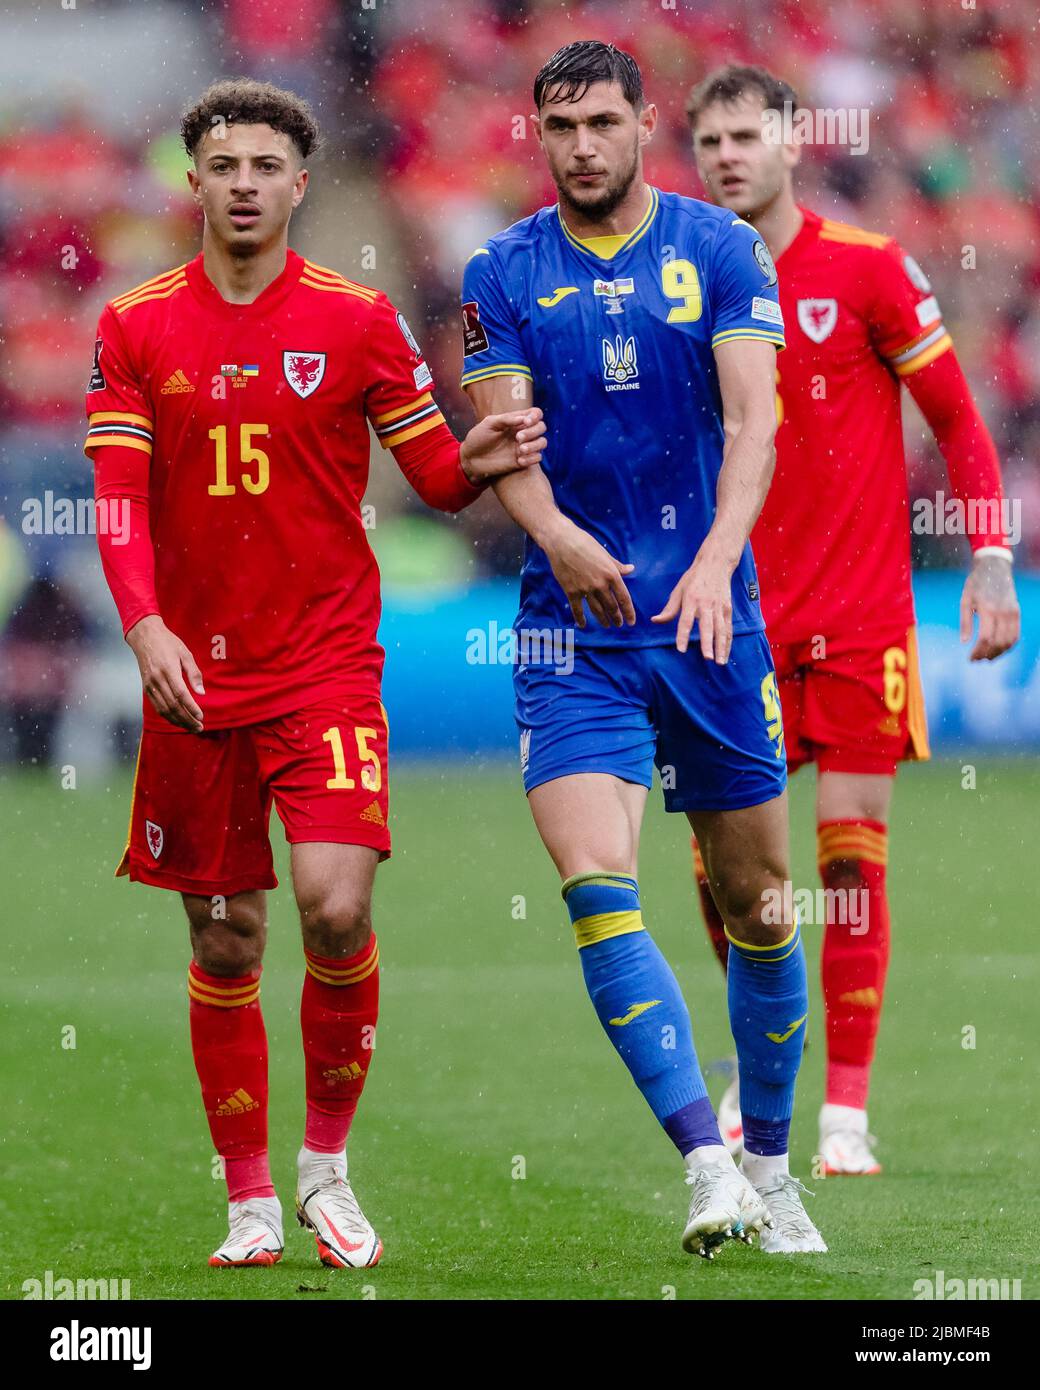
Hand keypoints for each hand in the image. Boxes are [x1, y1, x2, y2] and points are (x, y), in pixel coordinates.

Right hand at [126, 614, 205, 730]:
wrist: (145, 637)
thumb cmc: (168, 643)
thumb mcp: (185, 654)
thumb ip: (194, 673)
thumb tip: (201, 693)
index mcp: (168, 670)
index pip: (181, 694)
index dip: (191, 707)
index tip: (201, 716)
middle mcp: (157, 679)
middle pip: (172, 705)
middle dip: (186, 719)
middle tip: (199, 728)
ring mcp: (150, 685)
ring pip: (164, 708)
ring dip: (178, 721)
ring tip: (191, 727)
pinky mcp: (146, 687)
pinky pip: (157, 706)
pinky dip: (167, 716)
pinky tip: (177, 720)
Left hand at [460, 408, 546, 483]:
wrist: (470, 459)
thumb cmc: (478, 438)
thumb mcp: (489, 423)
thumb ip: (506, 419)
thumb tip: (524, 418)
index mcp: (515, 421)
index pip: (535, 414)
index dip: (535, 416)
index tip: (526, 422)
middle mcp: (522, 432)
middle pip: (541, 427)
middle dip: (533, 431)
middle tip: (518, 438)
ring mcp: (523, 447)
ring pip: (542, 443)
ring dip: (535, 445)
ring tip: (520, 450)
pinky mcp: (522, 461)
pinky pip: (537, 458)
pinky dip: (532, 458)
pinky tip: (519, 460)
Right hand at [540, 515, 634, 627]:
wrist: (562, 541)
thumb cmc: (584, 543)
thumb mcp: (605, 554)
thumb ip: (617, 565)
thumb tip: (631, 569)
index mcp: (611, 574)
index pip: (624, 598)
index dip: (628, 612)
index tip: (631, 621)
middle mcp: (600, 585)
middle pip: (611, 607)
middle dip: (616, 618)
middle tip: (619, 624)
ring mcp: (585, 589)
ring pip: (597, 610)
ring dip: (603, 620)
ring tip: (607, 625)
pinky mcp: (571, 591)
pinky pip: (577, 609)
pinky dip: (580, 619)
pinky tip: (583, 625)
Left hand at [652, 540, 736, 660]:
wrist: (716, 564)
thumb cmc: (694, 578)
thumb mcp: (678, 590)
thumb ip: (669, 609)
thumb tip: (655, 621)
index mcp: (691, 599)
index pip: (686, 621)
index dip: (683, 635)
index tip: (681, 649)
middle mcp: (706, 604)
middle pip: (707, 627)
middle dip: (708, 643)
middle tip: (707, 658)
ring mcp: (719, 607)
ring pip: (721, 630)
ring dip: (721, 647)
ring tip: (720, 662)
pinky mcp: (728, 609)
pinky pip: (729, 628)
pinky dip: (728, 642)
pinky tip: (726, 654)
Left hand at [960, 553, 1019, 660]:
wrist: (995, 568)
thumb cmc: (976, 583)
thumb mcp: (965, 600)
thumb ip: (965, 622)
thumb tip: (964, 642)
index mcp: (988, 609)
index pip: (985, 638)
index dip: (978, 652)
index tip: (970, 659)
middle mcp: (1002, 612)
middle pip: (998, 642)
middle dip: (987, 655)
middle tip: (977, 660)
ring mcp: (1012, 612)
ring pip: (1009, 641)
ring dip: (999, 653)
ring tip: (987, 657)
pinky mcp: (1017, 612)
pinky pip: (1016, 634)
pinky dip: (1008, 645)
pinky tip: (998, 649)